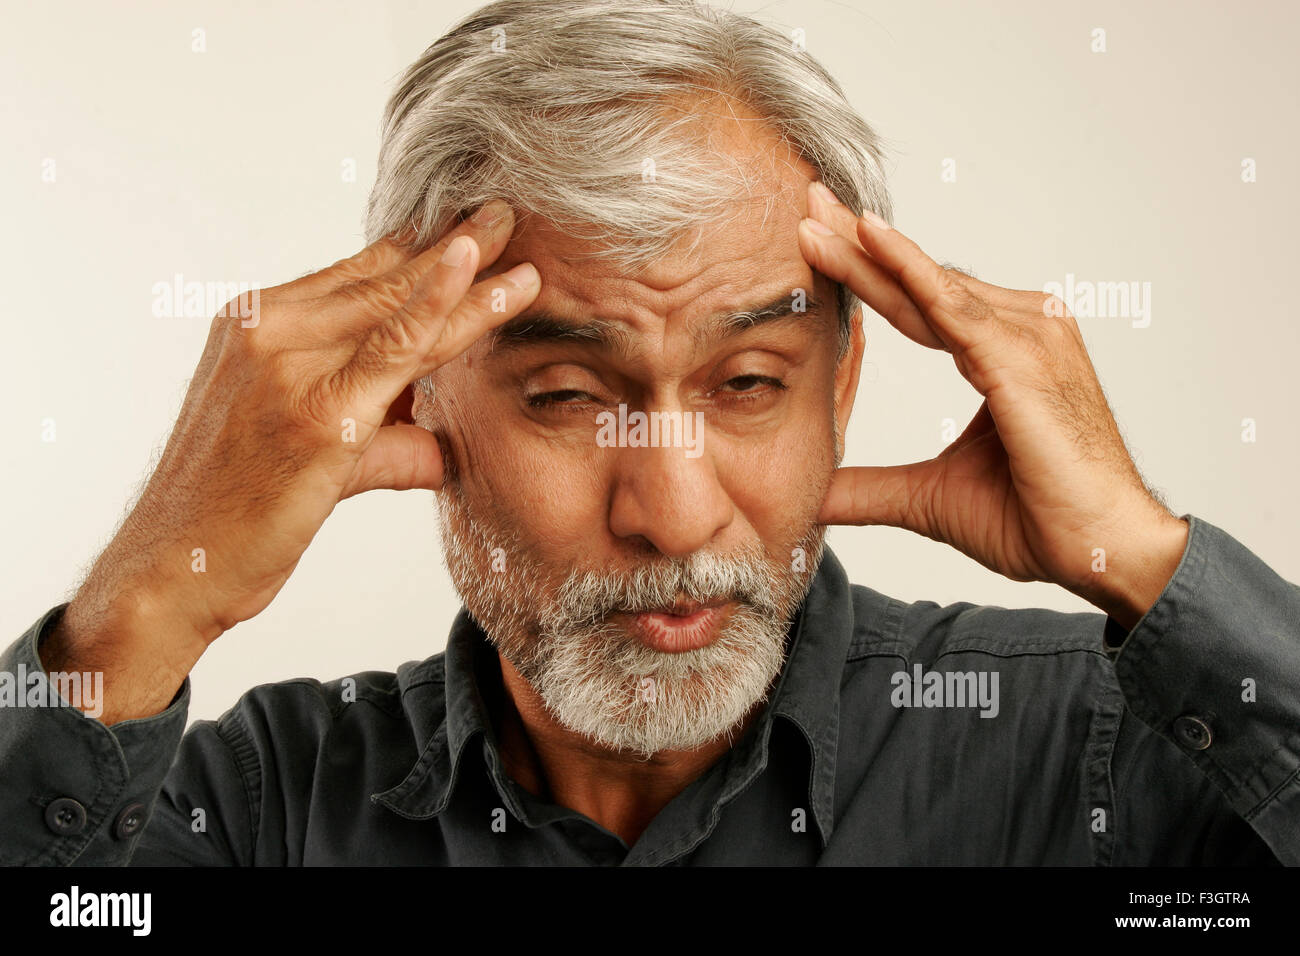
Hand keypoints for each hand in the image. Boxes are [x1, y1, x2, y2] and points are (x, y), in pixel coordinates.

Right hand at [46, 200, 538, 720]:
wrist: (175, 570)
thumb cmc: (235, 515)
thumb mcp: (311, 453)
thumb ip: (383, 436)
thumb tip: (446, 446)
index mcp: (257, 326)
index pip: (355, 276)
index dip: (417, 249)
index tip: (467, 226)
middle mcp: (267, 330)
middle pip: (380, 277)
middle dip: (450, 241)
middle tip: (505, 209)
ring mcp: (288, 367)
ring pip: (395, 305)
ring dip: (465, 267)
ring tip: (514, 228)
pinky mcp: (318, 414)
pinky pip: (393, 348)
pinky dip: (437, 303)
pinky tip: (474, 267)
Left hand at [798, 182, 1187, 629]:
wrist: (1104, 551)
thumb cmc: (1037, 518)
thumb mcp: (928, 498)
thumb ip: (869, 487)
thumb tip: (811, 496)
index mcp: (1004, 349)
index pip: (921, 302)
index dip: (869, 269)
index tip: (818, 237)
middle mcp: (1021, 329)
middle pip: (923, 282)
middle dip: (860, 242)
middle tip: (809, 199)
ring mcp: (1030, 337)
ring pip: (930, 287)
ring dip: (869, 251)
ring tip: (814, 219)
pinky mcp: (1024, 360)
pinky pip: (955, 309)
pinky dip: (910, 272)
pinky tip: (871, 240)